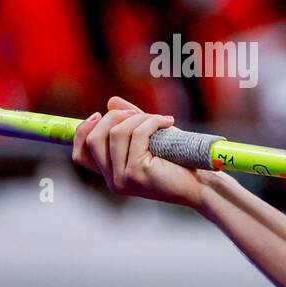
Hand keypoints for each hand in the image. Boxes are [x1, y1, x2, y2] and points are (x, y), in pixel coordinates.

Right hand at [71, 96, 204, 208]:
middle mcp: (113, 181)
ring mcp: (123, 178)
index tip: (98, 114)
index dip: (83, 131)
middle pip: (93, 139)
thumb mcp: (151, 139)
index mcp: (112, 175)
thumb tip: (112, 101)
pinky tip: (168, 122)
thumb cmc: (181, 163)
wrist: (204, 184)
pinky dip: (151, 122)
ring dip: (138, 118)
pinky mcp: (137, 173)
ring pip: (116, 133)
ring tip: (160, 119)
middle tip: (137, 113)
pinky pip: (137, 135)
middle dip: (113, 117)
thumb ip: (130, 122)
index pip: (81, 155)